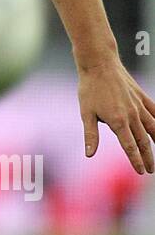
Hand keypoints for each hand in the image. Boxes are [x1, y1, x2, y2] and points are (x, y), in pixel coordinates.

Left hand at [78, 56, 154, 174]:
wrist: (99, 63)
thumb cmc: (90, 88)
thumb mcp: (86, 113)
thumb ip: (90, 135)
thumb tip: (89, 154)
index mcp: (117, 121)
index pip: (129, 146)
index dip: (135, 160)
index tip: (141, 171)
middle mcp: (132, 115)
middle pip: (143, 141)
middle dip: (148, 157)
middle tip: (150, 170)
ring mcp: (139, 105)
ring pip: (153, 128)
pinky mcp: (142, 97)